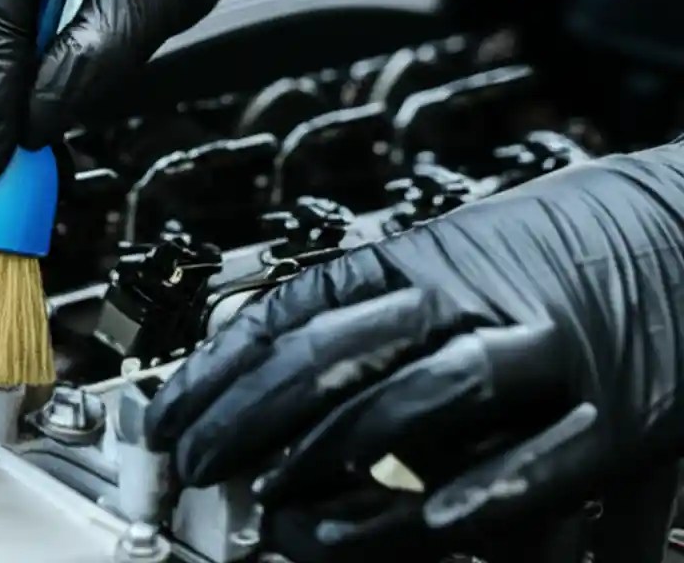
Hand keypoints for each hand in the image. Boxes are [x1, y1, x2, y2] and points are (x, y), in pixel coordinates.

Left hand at [143, 142, 683, 556]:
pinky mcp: (606, 415)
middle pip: (330, 354)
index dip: (216, 369)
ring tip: (268, 500)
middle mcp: (469, 298)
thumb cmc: (556, 250)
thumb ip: (368, 313)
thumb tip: (257, 365)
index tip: (169, 414)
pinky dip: (462, 497)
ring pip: (414, 401)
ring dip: (328, 456)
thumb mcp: (449, 261)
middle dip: (244, 417)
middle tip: (193, 461)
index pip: (290, 310)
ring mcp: (538, 353)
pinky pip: (527, 462)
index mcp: (419, 261)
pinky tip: (403, 524)